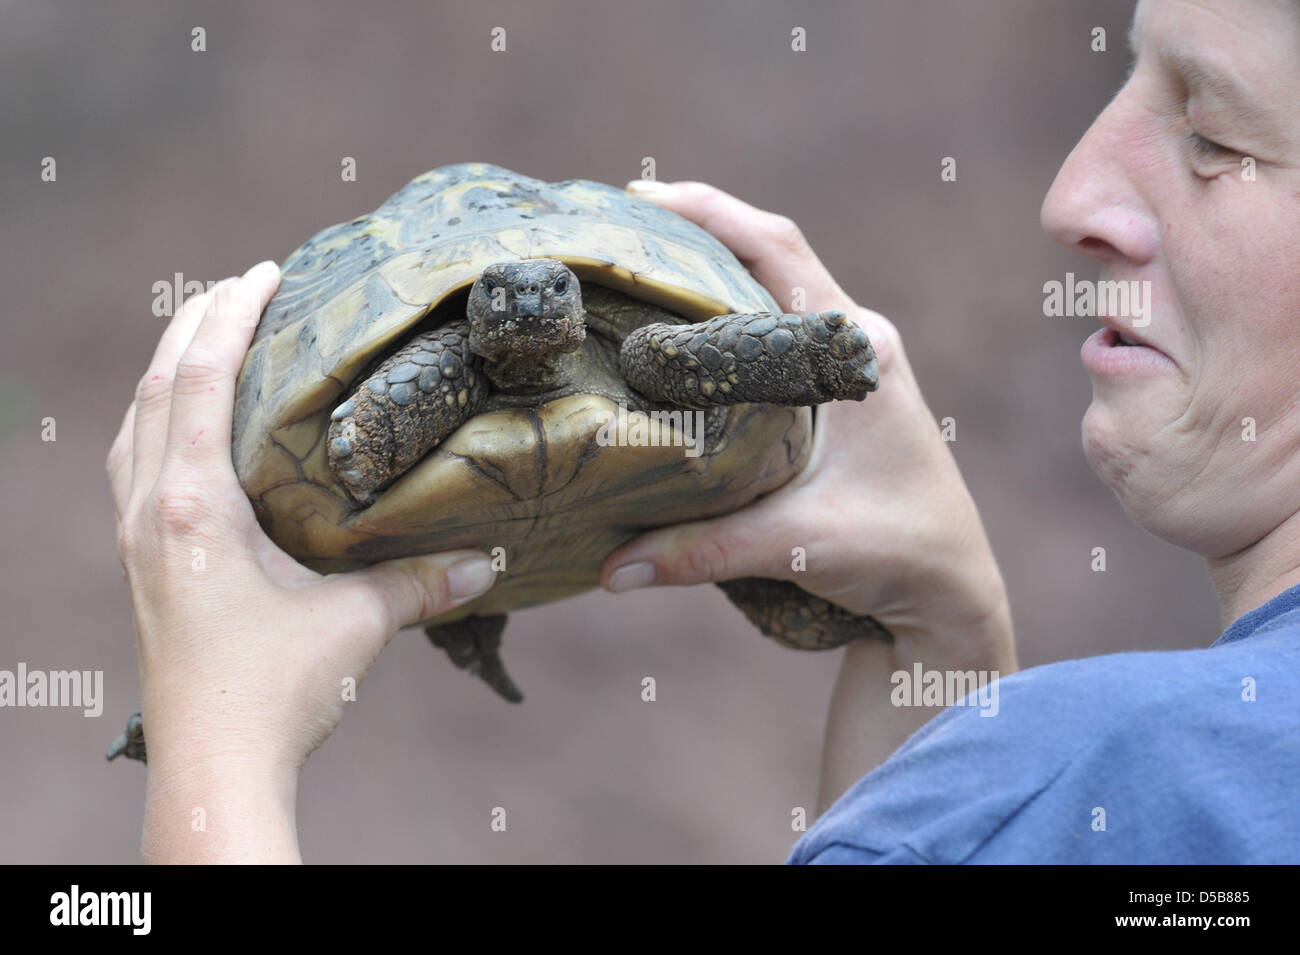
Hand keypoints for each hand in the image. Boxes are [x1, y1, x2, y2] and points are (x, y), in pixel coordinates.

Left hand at [107, 262, 497, 860]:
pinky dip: (156, 422)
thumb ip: (422, 581)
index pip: (198, 381)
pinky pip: (134, 465)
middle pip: (155, 387)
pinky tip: (185, 430)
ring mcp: (138, 538)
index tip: (264, 272)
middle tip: (241, 285)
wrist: (212, 764)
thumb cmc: (273, 691)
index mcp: (194, 506)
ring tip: (208, 336)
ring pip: (134, 424)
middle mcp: (153, 510)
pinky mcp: (142, 564)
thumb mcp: (356, 624)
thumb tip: (492, 557)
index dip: (229, 316)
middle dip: (193, 325)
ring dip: (167, 369)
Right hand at [601, 182, 1014, 804]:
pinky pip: (774, 337)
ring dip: (710, 277)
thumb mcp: (799, 545)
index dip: (711, 213)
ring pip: (770, 296)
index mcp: (859, 352)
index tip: (643, 198)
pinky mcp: (840, 398)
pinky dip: (725, 324)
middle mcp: (857, 344)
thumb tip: (611, 569)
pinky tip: (679, 341)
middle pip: (768, 257)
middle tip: (617, 235)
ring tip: (636, 274)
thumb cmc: (900, 557)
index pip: (778, 250)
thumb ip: (703, 552)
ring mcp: (852, 367)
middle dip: (694, 235)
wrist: (952, 595)